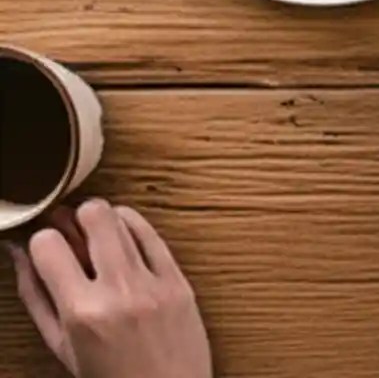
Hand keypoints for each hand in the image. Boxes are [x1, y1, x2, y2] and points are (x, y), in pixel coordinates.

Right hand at [6, 199, 211, 377]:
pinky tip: (124, 236)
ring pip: (123, 218)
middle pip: (92, 214)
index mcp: (82, 312)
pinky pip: (154, 235)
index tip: (46, 250)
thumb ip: (36, 296)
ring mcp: (154, 284)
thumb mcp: (60, 346)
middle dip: (74, 217)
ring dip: (103, 219)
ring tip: (96, 236)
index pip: (47, 244)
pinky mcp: (180, 282)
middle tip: (71, 231)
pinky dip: (133, 227)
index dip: (40, 241)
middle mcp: (119, 292)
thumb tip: (18, 251)